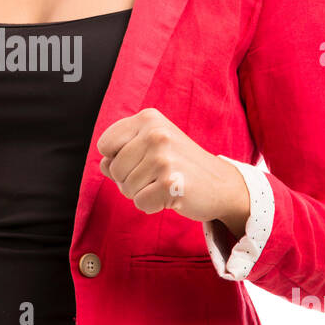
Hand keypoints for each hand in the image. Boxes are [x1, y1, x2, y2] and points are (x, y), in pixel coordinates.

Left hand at [96, 107, 249, 232]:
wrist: (221, 184)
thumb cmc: (181, 165)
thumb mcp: (151, 145)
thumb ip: (122, 152)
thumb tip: (102, 164)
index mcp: (148, 119)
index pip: (105, 144)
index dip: (116, 159)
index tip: (139, 160)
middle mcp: (156, 134)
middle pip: (113, 169)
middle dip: (128, 180)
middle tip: (155, 176)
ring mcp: (164, 158)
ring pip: (126, 188)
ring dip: (141, 193)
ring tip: (164, 184)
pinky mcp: (171, 184)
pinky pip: (140, 203)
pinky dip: (152, 205)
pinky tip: (170, 196)